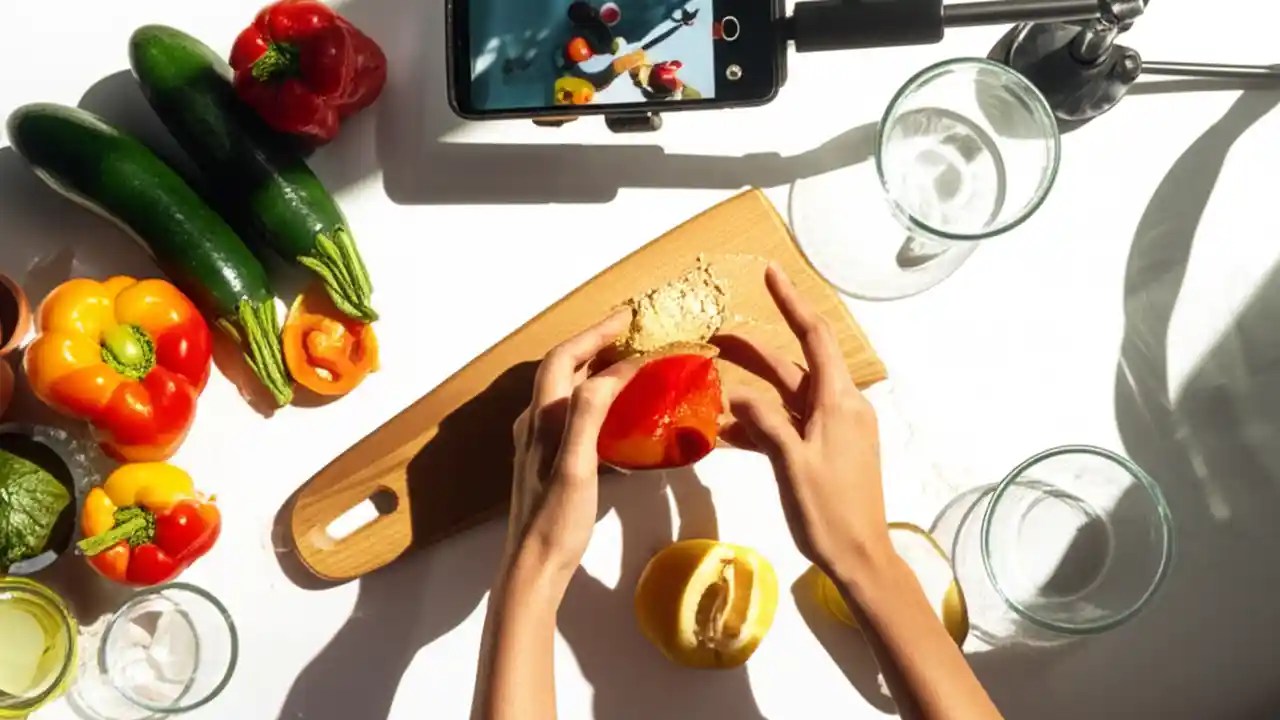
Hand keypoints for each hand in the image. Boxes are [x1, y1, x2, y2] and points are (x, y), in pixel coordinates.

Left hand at [507, 309, 640, 587]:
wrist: (532, 568)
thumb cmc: (556, 521)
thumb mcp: (577, 466)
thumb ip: (590, 414)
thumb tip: (614, 370)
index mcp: (542, 419)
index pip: (564, 358)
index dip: (594, 333)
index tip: (629, 319)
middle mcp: (535, 423)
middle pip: (563, 368)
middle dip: (596, 344)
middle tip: (635, 334)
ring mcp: (540, 442)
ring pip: (567, 390)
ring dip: (596, 368)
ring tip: (631, 362)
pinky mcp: (549, 460)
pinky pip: (573, 412)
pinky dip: (597, 397)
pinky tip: (618, 411)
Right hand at [715, 264, 889, 577]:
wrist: (860, 557)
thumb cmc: (830, 511)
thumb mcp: (792, 464)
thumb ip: (765, 422)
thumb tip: (738, 394)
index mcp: (839, 401)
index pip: (815, 336)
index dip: (792, 302)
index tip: (771, 272)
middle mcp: (839, 407)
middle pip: (794, 366)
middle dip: (755, 352)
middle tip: (716, 337)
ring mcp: (833, 430)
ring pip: (787, 398)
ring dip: (752, 392)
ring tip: (711, 383)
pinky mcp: (825, 451)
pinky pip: (788, 426)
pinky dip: (761, 425)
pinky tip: (725, 433)